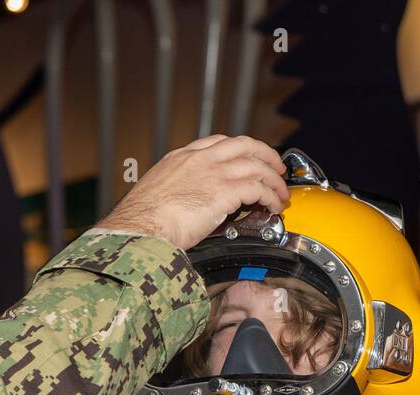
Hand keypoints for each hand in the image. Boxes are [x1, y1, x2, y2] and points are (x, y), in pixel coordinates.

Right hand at [96, 135, 289, 249]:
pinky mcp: (224, 192)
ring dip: (274, 180)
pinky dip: (271, 197)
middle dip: (266, 154)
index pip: (218, 142)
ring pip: (256, 166)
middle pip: (244, 145)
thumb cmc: (141, 221)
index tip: (248, 157)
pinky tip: (274, 207)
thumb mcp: (156, 194)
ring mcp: (213, 173)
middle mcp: (199, 160)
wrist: (138, 228)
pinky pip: (258, 189)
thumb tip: (185, 206)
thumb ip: (176, 192)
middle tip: (276, 168)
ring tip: (281, 193)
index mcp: (180, 158)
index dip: (239, 149)